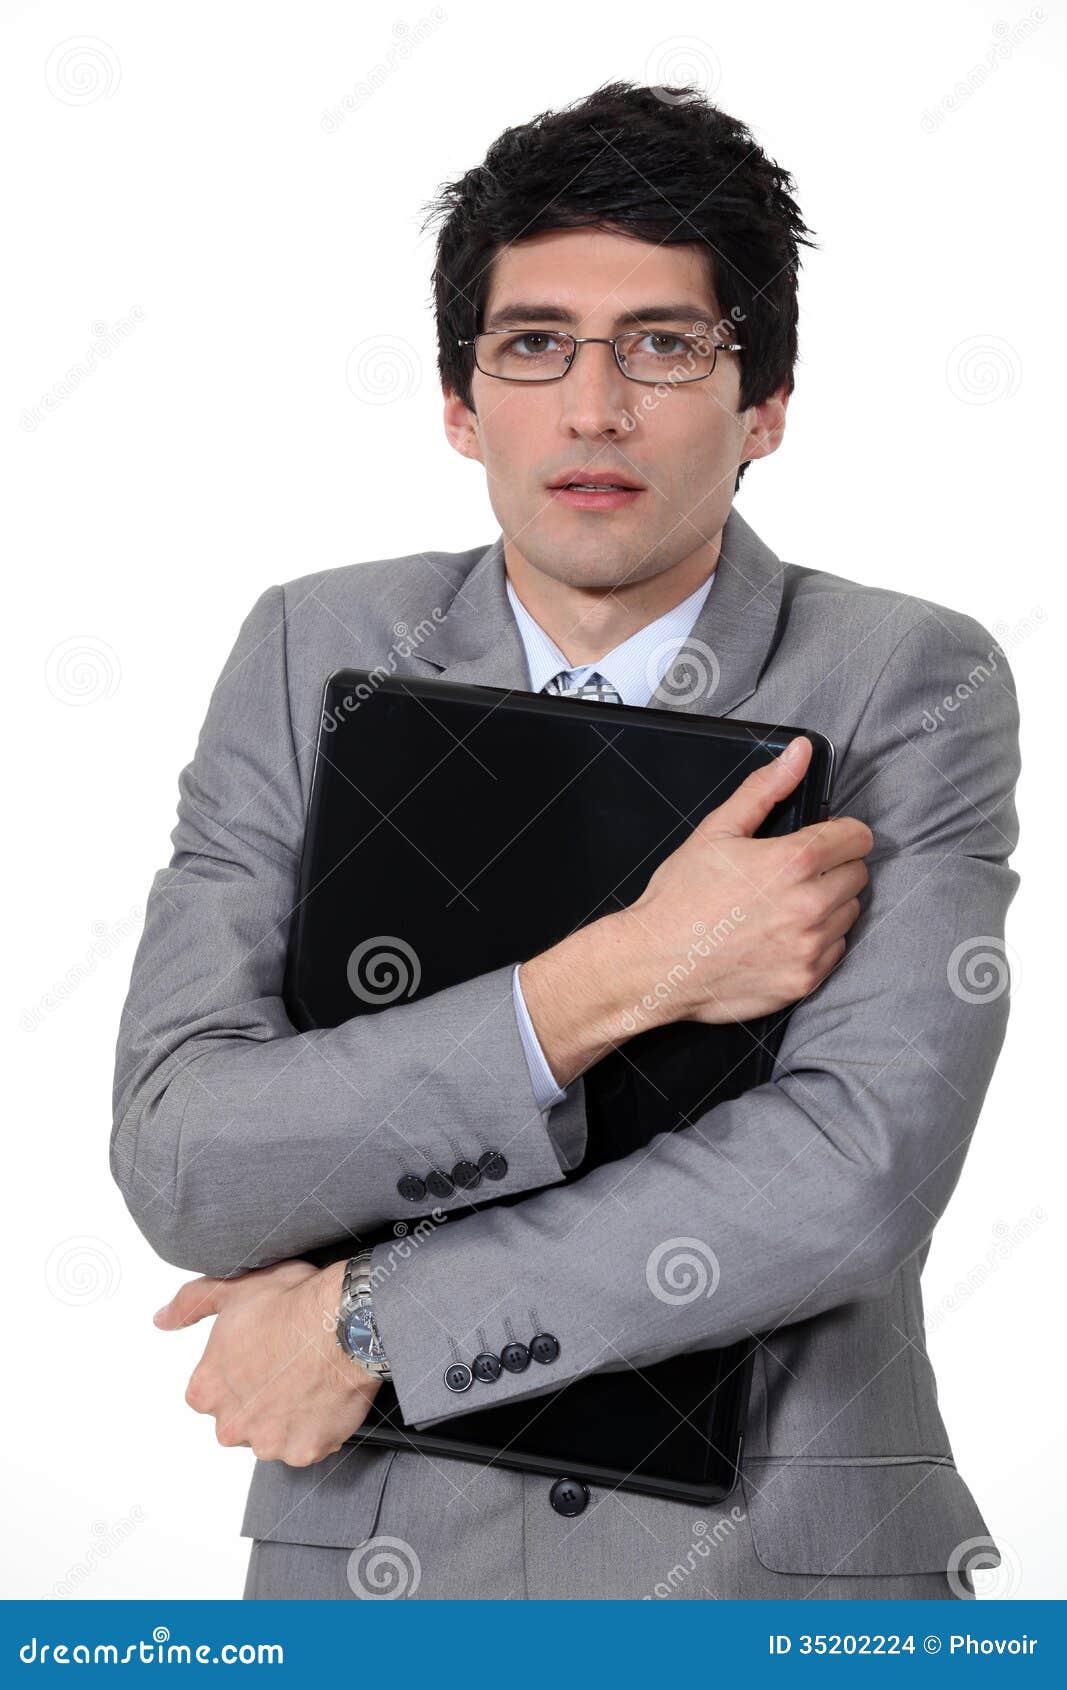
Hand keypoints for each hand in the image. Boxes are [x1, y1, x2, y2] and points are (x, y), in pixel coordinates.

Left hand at [153, 1258, 379, 1466]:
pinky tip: (327, 1395)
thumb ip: (189, 1305)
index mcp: (207, 1390)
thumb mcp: (231, 1289)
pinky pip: (308, 1445)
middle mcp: (231, 1424)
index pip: (211, 1393)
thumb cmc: (291, 1304)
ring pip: (274, 1436)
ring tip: (311, 1379)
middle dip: (260, 1400)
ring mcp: (269, 1442)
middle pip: (240, 1420)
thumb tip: (161, 1320)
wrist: (345, 1323)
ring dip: (288, 1417)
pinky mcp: (305, 1451)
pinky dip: (317, 1427)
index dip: (238, 1371)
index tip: (260, 1354)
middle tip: (286, 1367)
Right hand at [626, 735, 872, 1024]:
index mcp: (793, 862)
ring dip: (829, 904)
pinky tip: (782, 935)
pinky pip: (836, 950)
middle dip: (833, 867)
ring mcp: (810, 947)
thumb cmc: (680, 897)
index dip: (839, 832)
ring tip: (784, 905)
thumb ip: (765, 788)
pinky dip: (818, 940)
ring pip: (849, 912)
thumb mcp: (717, 830)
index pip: (858, 837)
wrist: (655, 965)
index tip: (819, 839)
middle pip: (858, 874)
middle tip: (792, 874)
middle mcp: (810, 906)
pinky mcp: (805, 980)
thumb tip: (801, 751)